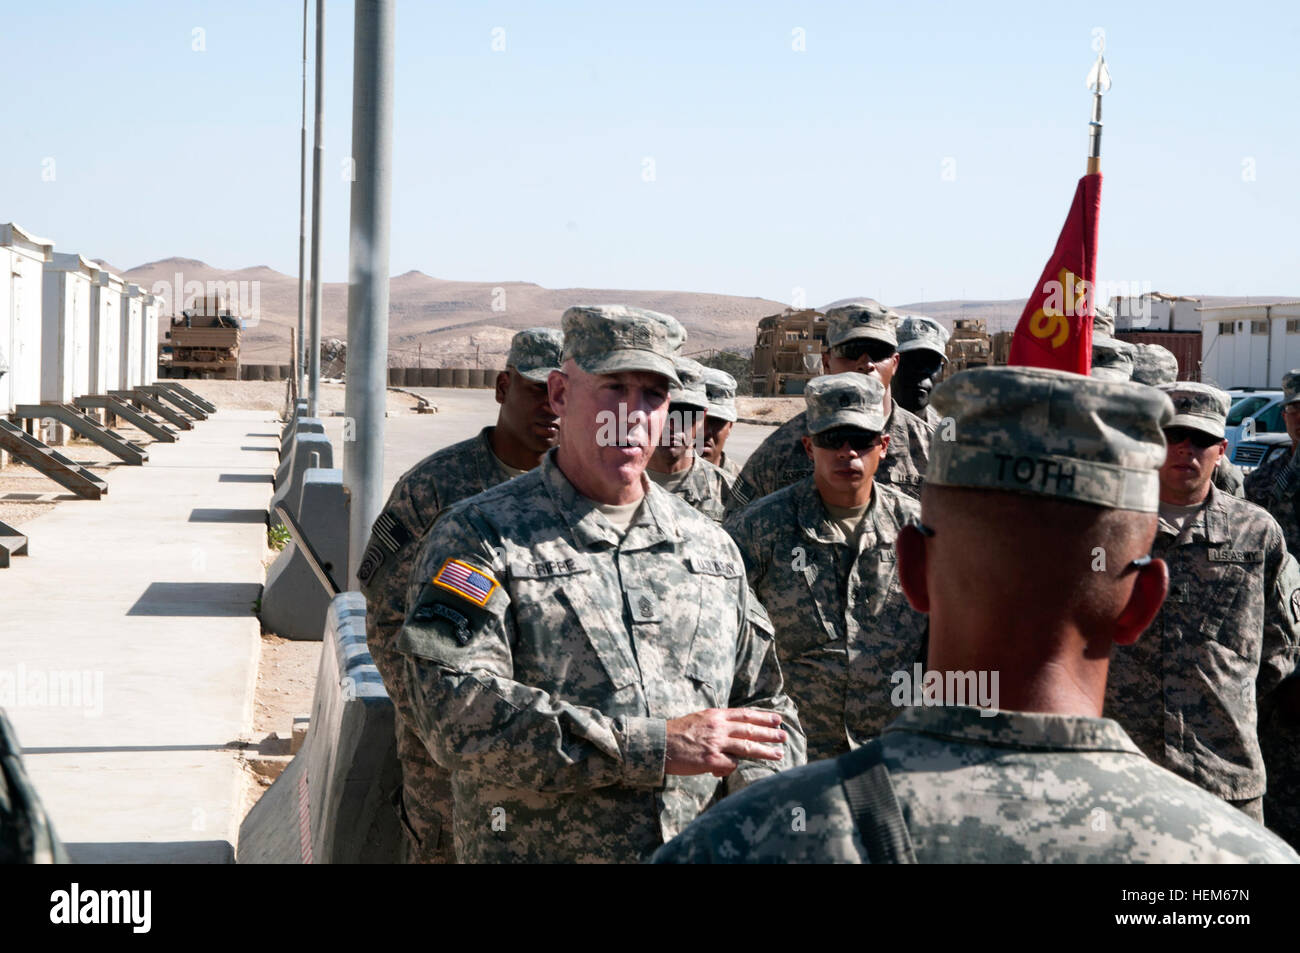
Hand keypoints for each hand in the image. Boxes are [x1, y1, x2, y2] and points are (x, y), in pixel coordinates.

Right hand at [664, 708, 787, 777]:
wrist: (658, 744)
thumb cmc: (677, 733)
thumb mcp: (699, 720)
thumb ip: (717, 724)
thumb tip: (731, 733)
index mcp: (716, 715)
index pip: (745, 714)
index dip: (763, 717)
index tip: (777, 719)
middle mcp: (718, 727)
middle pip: (750, 730)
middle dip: (770, 734)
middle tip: (783, 737)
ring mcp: (715, 743)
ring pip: (747, 747)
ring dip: (765, 751)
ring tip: (778, 754)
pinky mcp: (710, 760)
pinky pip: (730, 764)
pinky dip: (731, 767)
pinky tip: (724, 769)